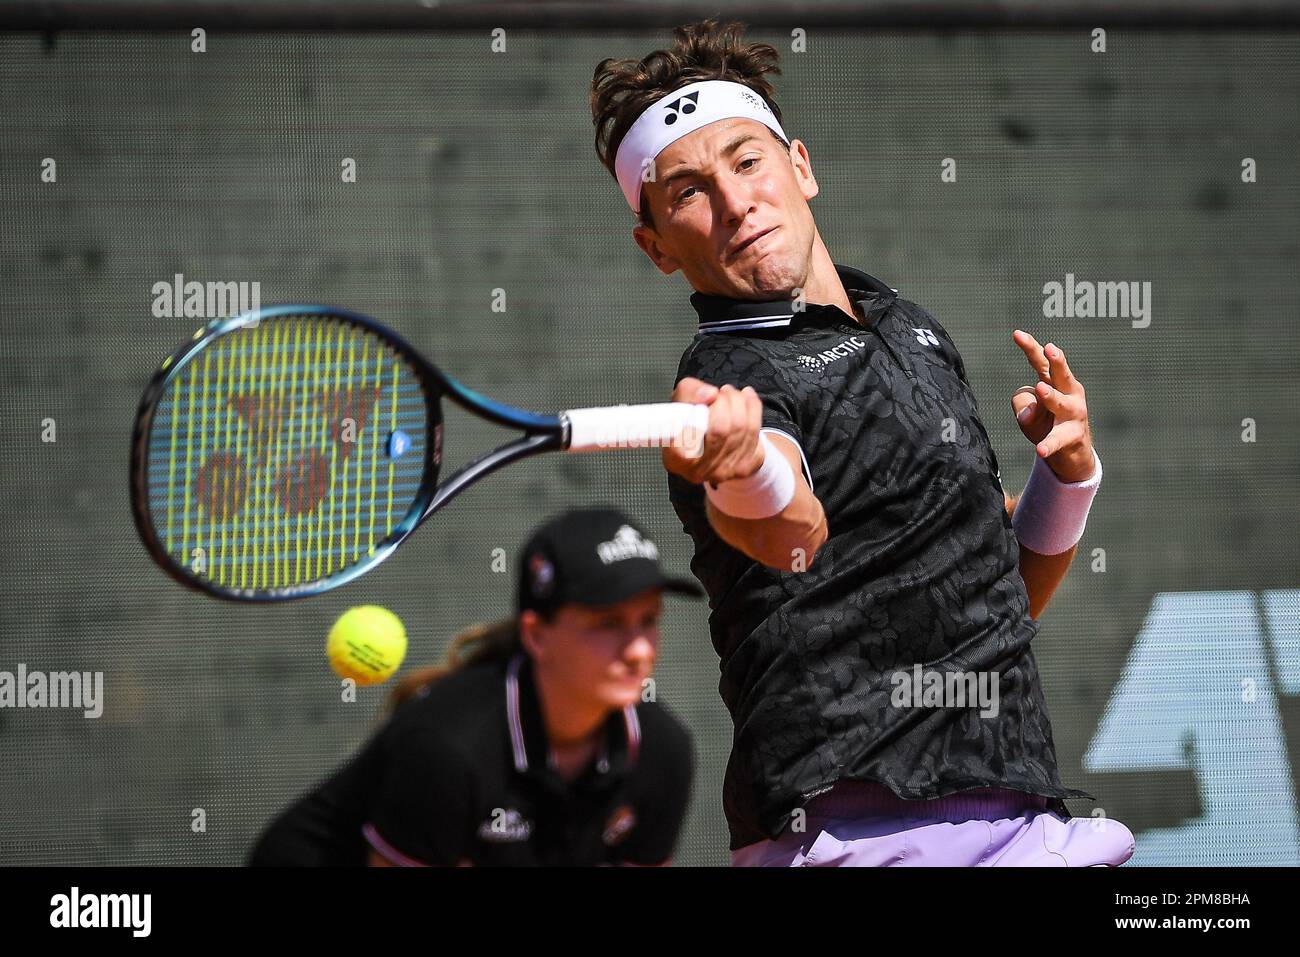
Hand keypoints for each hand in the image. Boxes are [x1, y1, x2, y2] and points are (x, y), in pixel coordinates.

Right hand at [662, 377, 764, 485]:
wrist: (708, 448)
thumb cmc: (689, 426)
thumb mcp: (677, 404)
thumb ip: (687, 393)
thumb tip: (709, 395)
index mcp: (676, 456)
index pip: (689, 434)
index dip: (699, 412)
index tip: (706, 398)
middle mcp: (698, 469)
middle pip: (720, 428)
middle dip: (724, 401)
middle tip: (719, 394)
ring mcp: (723, 471)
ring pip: (741, 427)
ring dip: (738, 401)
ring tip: (730, 395)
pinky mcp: (744, 467)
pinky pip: (755, 430)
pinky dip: (753, 407)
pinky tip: (745, 401)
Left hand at [1010, 330, 1095, 482]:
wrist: (1070, 455)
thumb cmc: (1046, 423)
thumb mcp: (1027, 410)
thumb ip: (1022, 403)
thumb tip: (1028, 413)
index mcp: (1055, 382)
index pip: (1041, 362)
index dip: (1031, 348)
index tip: (1017, 333)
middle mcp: (1068, 394)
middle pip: (1061, 375)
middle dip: (1057, 361)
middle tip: (1050, 348)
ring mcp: (1073, 415)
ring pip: (1061, 403)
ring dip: (1051, 396)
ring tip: (1041, 390)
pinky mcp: (1072, 437)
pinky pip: (1058, 440)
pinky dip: (1049, 444)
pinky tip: (1040, 449)